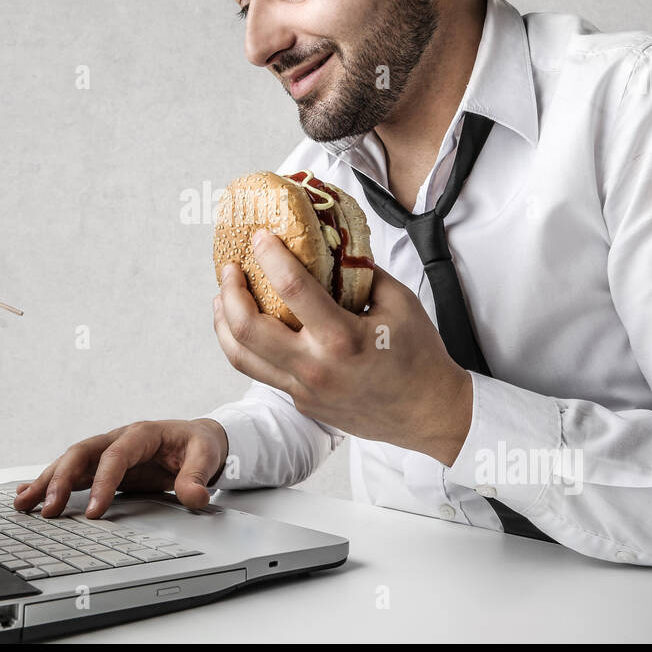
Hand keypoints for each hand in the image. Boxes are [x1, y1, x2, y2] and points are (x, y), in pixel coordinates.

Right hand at [11, 418, 228, 518]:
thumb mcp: (206, 457)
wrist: (196, 440)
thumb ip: (198, 476)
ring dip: (46, 482)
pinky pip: (72, 473)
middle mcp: (118, 438)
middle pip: (81, 453)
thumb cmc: (199, 445)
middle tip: (48, 509)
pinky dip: (49, 483)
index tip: (94, 512)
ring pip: (70, 462)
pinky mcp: (102, 466)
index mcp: (142, 434)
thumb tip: (196, 497)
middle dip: (61, 480)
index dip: (103, 483)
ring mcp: (106, 451)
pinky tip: (28, 495)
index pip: (115, 456)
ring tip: (23, 503)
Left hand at [213, 229, 472, 465]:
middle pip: (247, 329)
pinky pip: (262, 372)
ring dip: (224, 322)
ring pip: (241, 357)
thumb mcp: (399, 303)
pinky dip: (246, 345)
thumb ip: (362, 273)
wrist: (428, 414)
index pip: (292, 289)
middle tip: (230, 269)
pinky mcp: (301, 402)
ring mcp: (304, 390)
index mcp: (342, 339)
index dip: (270, 256)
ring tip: (223, 297)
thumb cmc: (418, 357)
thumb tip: (331, 246)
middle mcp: (316, 367)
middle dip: (230, 292)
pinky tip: (248, 326)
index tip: (259, 237)